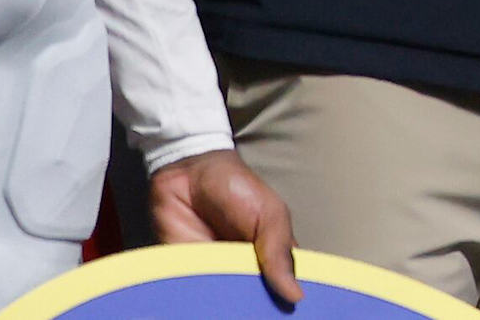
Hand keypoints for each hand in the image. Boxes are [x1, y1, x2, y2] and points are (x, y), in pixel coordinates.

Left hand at [149, 149, 300, 308]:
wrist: (187, 173)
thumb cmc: (238, 188)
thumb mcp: (269, 215)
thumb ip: (279, 252)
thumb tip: (296, 295)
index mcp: (271, 258)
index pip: (284, 289)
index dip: (287, 304)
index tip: (293, 319)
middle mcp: (244, 271)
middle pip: (254, 302)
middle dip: (255, 310)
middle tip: (256, 317)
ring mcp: (213, 276)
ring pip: (223, 304)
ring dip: (226, 309)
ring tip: (229, 313)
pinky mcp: (183, 277)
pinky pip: (192, 296)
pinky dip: (195, 305)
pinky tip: (201, 309)